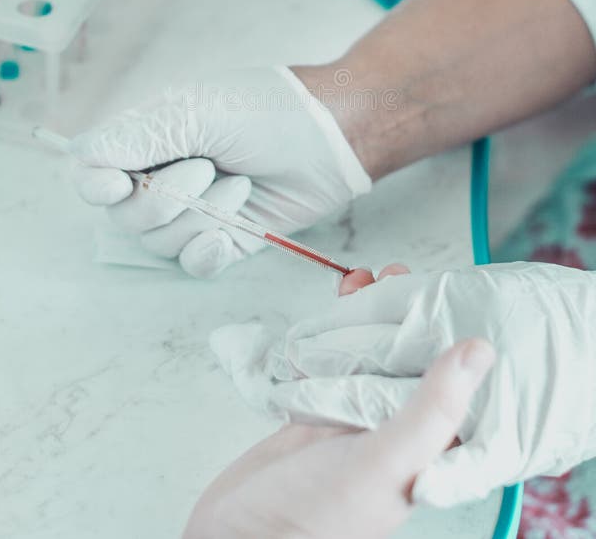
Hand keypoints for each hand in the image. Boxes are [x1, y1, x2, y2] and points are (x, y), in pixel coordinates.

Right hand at [70, 66, 369, 277]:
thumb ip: (138, 138)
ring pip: (159, 243)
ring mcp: (194, 211)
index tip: (117, 185)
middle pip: (124, 217)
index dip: (95, 187)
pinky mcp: (226, 238)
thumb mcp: (199, 112)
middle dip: (165, 199)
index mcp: (148, 138)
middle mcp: (164, 176)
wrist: (333, 136)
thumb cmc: (268, 109)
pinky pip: (192, 264)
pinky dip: (209, 251)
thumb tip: (79, 157)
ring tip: (240, 184)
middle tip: (207, 168)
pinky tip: (232, 231)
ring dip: (201, 217)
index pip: (92, 173)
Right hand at [257, 261, 595, 505]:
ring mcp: (347, 420)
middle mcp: (389, 431)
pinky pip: (326, 362)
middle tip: (392, 276)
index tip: (442, 288)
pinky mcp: (311, 415)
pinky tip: (327, 308)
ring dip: (363, 315)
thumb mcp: (383, 463)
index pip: (448, 380)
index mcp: (421, 449)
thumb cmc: (316, 520)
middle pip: (405, 358)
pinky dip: (325, 331)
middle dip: (401, 312)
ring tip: (358, 282)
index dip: (448, 330)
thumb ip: (431, 411)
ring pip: (364, 354)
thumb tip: (479, 351)